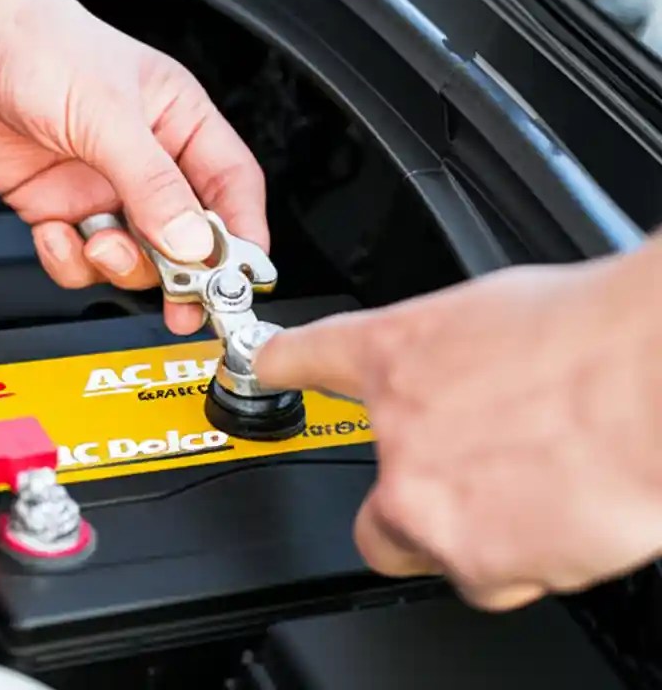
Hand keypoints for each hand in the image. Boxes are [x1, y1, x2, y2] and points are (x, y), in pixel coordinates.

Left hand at [0, 0, 266, 333]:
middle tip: (176, 302)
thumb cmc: (37, 43)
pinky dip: (66, 261)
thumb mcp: (106, 114)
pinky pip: (76, 259)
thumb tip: (192, 242)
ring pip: (131, 258)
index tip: (240, 278)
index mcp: (178, 122)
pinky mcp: (54, 207)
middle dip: (179, 272)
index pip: (231, 188)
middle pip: (184, 238)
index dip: (241, 237)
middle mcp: (144, 160)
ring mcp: (99, 188)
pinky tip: (53, 234)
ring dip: (117, 267)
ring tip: (99, 245)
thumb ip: (151, 184)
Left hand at [254, 251, 661, 610]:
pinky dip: (527, 553)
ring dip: (478, 532)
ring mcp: (429, 507)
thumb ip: (461, 355)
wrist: (654, 379)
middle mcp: (398, 439)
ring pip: (436, 548)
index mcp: (398, 356)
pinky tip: (564, 508)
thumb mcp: (502, 313)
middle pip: (371, 511)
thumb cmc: (599, 335)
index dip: (280, 367)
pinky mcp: (476, 562)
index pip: (307, 358)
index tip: (265, 370)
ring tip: (541, 485)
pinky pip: (493, 574)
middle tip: (472, 489)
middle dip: (411, 509)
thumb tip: (470, 368)